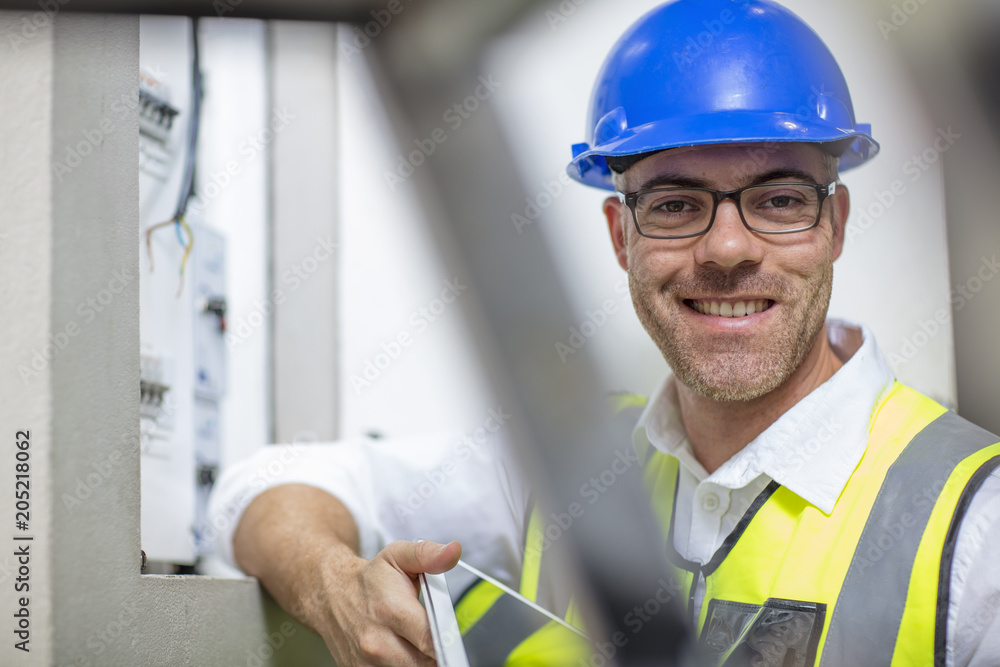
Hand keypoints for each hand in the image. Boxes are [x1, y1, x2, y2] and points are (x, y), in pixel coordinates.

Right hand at [310, 539, 461, 665]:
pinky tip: (404, 654)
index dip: (447, 641)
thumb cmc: (370, 579)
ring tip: (419, 645)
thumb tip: (453, 551)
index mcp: (390, 610)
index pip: (430, 639)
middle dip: (437, 654)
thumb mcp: (398, 556)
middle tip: (439, 641)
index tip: (452, 638)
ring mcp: (366, 663)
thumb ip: (428, 554)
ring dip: (421, 662)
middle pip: (424, 664)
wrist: (331, 595)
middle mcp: (376, 642)